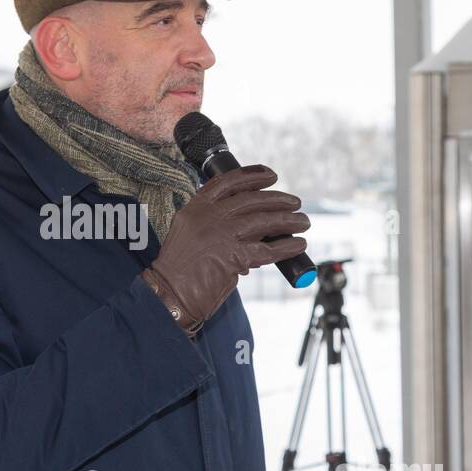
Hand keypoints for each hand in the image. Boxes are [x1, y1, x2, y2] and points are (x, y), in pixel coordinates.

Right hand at [141, 164, 309, 335]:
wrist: (168, 295)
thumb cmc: (179, 271)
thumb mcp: (190, 235)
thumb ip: (215, 225)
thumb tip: (251, 227)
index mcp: (195, 208)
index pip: (227, 182)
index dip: (252, 176)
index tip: (270, 175)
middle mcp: (208, 217)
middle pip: (250, 199)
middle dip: (277, 199)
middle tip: (295, 202)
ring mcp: (220, 235)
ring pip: (263, 220)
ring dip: (288, 220)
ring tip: (303, 222)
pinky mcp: (232, 257)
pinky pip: (268, 250)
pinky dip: (287, 247)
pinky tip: (298, 245)